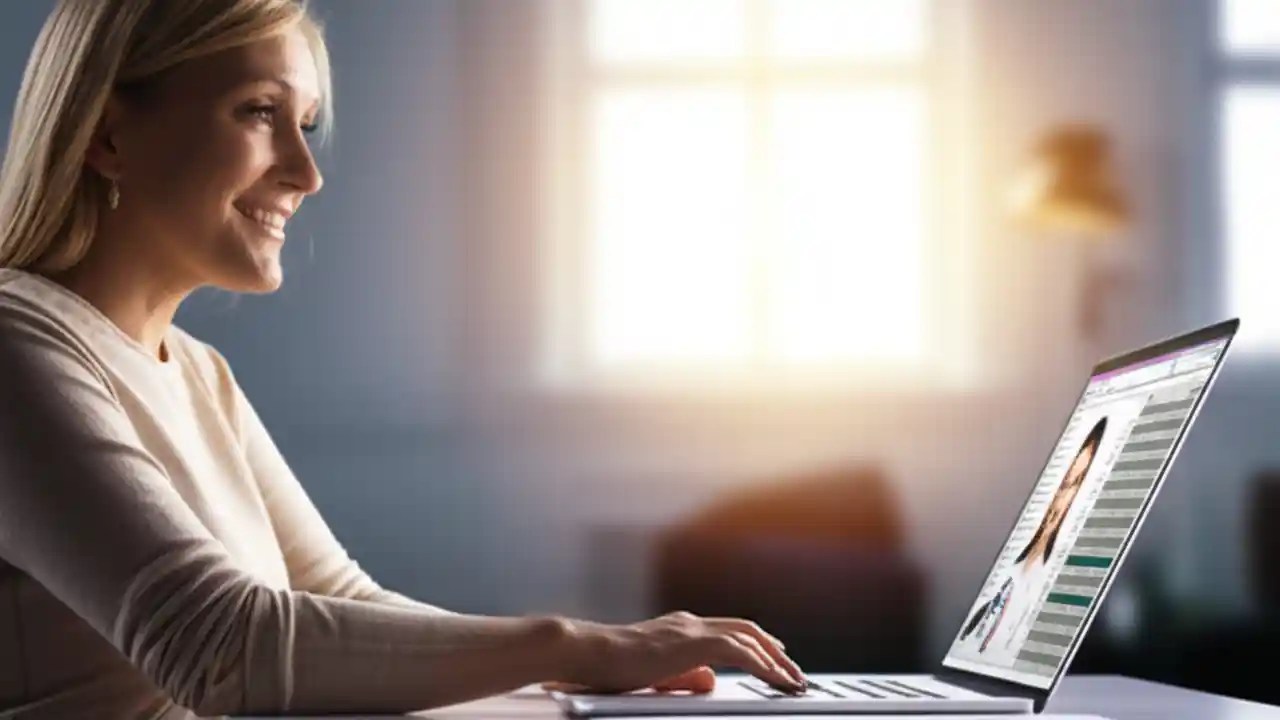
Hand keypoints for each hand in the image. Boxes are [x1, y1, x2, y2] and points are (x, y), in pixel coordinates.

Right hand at [548, 611, 805, 694]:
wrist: (589, 651)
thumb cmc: (609, 665)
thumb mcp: (655, 672)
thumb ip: (684, 674)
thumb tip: (710, 680)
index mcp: (679, 628)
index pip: (727, 630)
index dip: (755, 642)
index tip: (774, 654)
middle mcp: (689, 623)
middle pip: (745, 629)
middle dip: (773, 649)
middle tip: (792, 669)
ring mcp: (691, 629)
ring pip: (747, 637)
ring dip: (775, 658)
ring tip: (792, 678)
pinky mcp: (692, 642)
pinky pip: (739, 651)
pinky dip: (762, 663)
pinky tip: (775, 676)